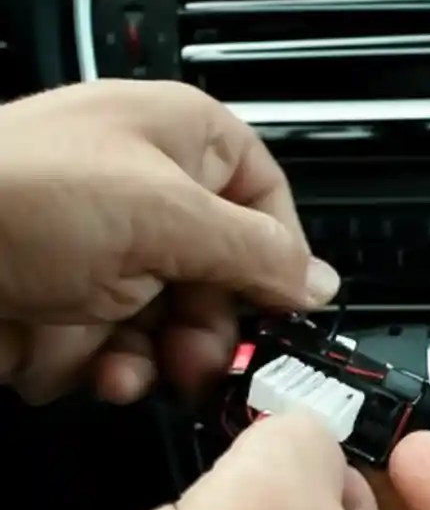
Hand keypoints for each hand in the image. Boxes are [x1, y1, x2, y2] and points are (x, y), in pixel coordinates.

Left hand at [0, 80, 339, 404]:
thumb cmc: (17, 194)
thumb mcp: (167, 216)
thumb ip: (258, 252)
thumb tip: (319, 281)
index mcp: (181, 139)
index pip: (265, 199)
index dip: (278, 257)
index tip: (284, 308)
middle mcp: (144, 190)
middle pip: (222, 272)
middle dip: (212, 322)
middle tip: (204, 355)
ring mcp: (99, 247)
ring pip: (172, 320)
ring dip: (161, 356)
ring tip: (139, 369)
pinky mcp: (60, 300)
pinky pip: (117, 347)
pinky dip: (108, 369)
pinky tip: (92, 370)